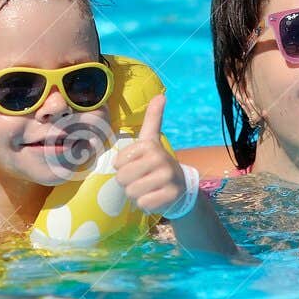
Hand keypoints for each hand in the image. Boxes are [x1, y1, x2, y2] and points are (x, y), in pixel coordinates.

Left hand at [114, 94, 190, 215]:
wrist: (181, 185)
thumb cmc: (157, 162)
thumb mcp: (152, 139)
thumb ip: (153, 118)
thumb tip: (160, 95)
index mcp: (149, 145)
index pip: (118, 163)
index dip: (124, 167)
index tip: (137, 164)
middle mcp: (159, 159)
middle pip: (122, 178)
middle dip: (129, 182)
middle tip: (143, 178)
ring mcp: (166, 178)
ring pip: (131, 192)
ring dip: (137, 194)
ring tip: (149, 187)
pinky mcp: (170, 195)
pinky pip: (143, 203)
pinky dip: (146, 204)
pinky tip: (156, 196)